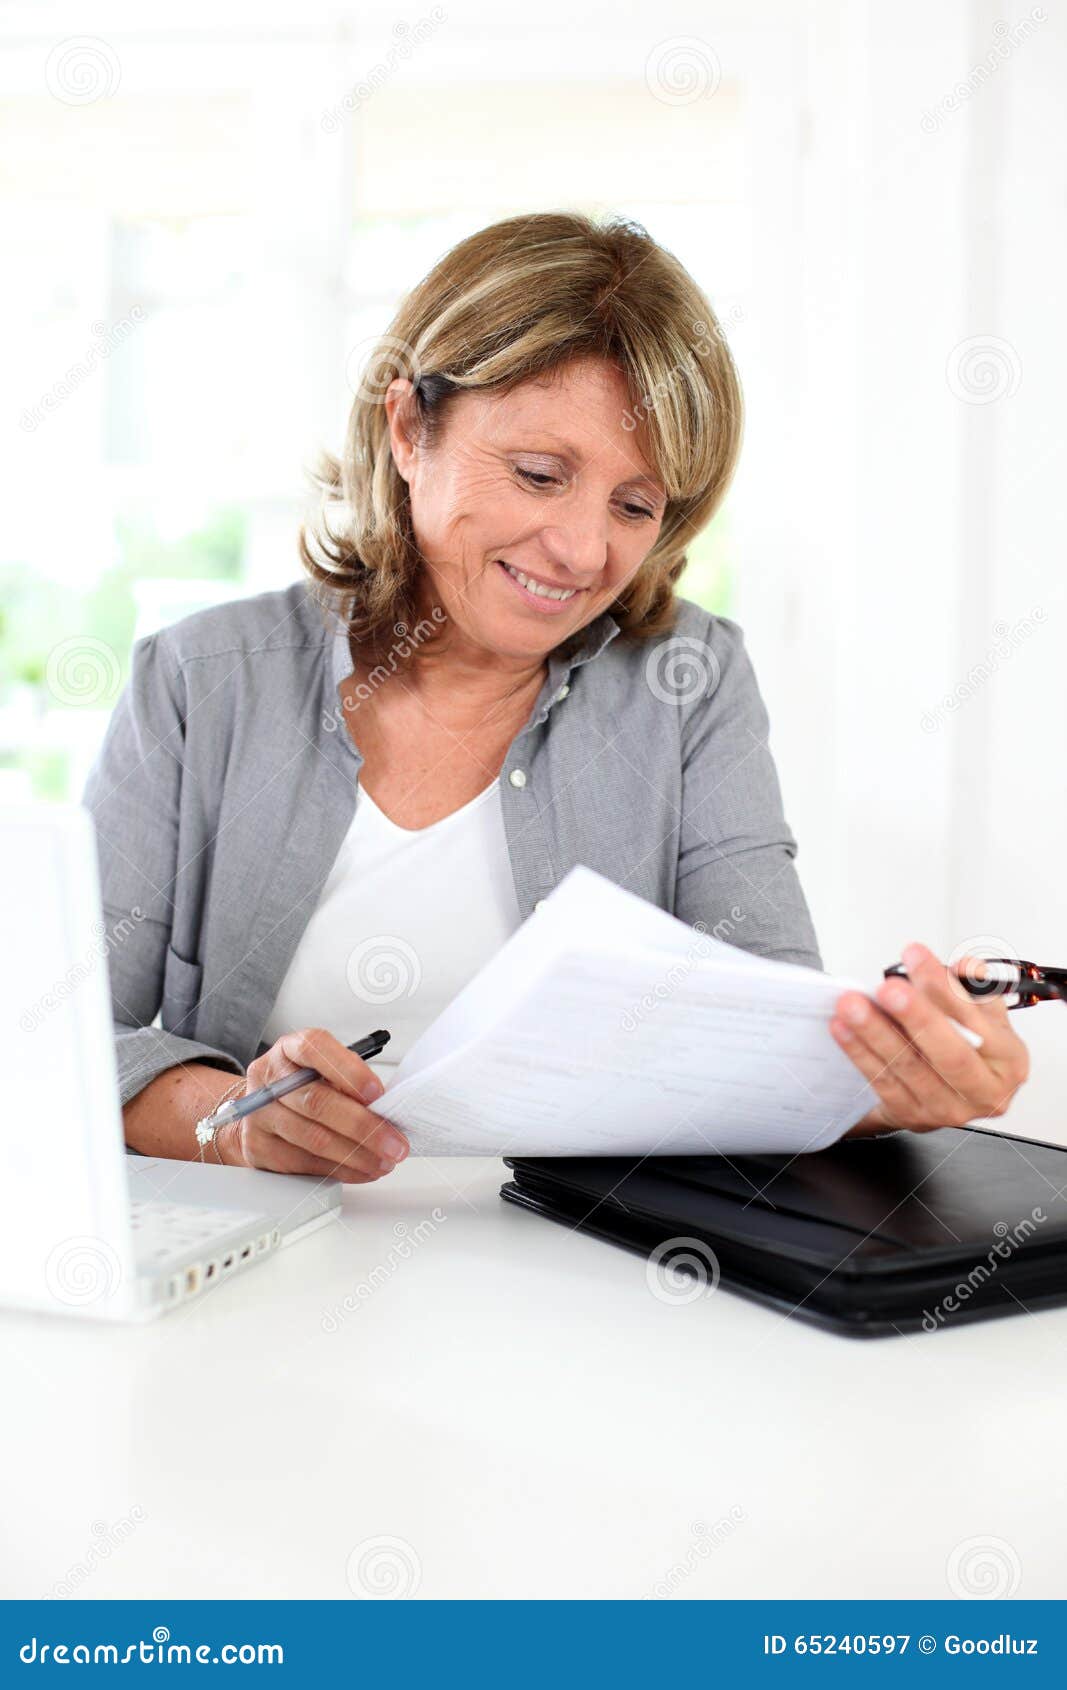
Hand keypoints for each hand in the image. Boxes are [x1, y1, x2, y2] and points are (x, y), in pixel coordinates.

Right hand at [217, 1027, 408, 1181]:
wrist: (260, 1109)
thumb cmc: (303, 1085)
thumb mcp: (324, 1068)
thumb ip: (349, 1079)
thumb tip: (386, 1106)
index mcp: (289, 1049)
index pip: (315, 1049)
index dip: (349, 1071)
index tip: (378, 1093)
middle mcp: (270, 1078)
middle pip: (317, 1102)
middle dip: (363, 1125)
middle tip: (394, 1142)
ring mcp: (260, 1114)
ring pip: (314, 1138)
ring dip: (356, 1154)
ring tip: (385, 1161)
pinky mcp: (260, 1147)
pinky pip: (307, 1163)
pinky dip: (342, 1169)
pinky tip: (364, 1169)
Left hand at [831, 943, 1029, 1136]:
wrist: (946, 1092)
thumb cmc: (966, 1046)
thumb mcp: (982, 1015)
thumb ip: (974, 989)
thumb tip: (964, 967)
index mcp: (1010, 1059)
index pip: (977, 1021)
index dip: (945, 988)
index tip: (915, 956)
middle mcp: (985, 1091)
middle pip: (950, 1054)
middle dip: (917, 1017)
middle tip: (889, 988)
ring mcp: (949, 1109)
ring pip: (910, 1068)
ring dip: (877, 1033)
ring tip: (853, 1005)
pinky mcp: (913, 1116)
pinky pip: (883, 1082)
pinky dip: (860, 1053)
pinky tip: (843, 1029)